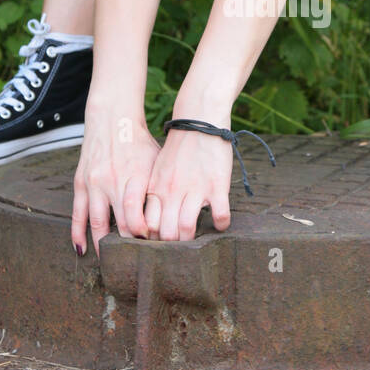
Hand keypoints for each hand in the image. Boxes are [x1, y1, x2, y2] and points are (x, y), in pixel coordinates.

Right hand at [72, 109, 160, 255]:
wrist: (111, 120)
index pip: (135, 214)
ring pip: (96, 222)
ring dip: (104, 245)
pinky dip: (77, 234)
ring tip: (111, 263)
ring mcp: (94, 183)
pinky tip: (82, 250)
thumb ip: (158, 189)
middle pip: (118, 223)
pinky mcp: (81, 183)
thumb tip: (172, 217)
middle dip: (127, 245)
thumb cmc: (139, 143)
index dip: (141, 234)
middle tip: (134, 263)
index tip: (149, 246)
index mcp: (133, 177)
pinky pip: (77, 214)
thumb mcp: (155, 162)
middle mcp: (112, 182)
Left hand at [143, 124, 233, 240]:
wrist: (199, 121)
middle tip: (178, 248)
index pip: (148, 224)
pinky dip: (221, 224)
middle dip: (172, 246)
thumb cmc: (178, 149)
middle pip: (166, 232)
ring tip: (197, 240)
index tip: (159, 244)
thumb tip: (150, 221)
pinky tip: (220, 223)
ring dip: (192, 240)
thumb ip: (154, 194)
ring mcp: (195, 189)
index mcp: (157, 188)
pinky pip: (220, 214)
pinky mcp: (217, 185)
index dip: (152, 240)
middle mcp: (173, 191)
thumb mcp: (158, 170)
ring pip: (187, 228)